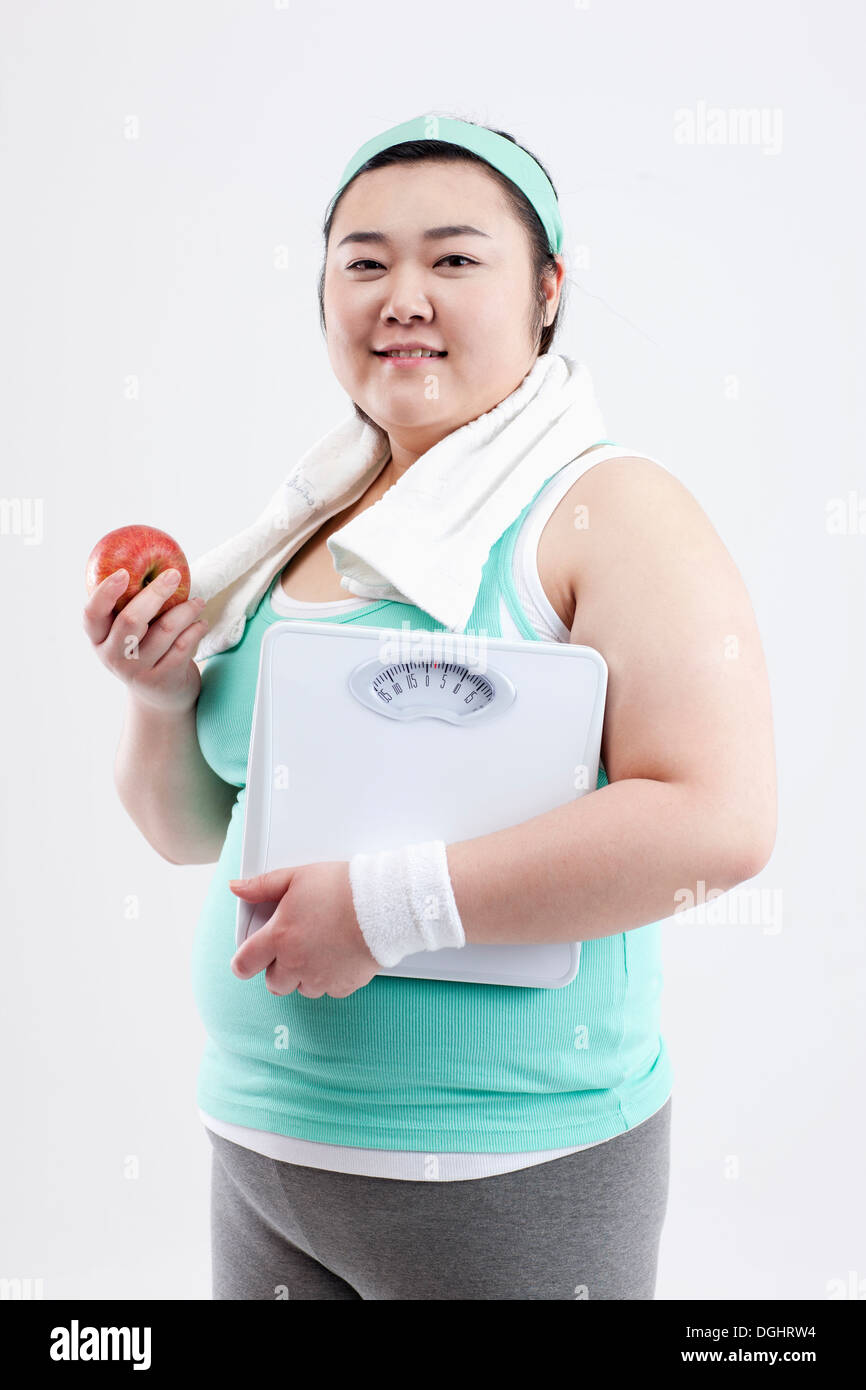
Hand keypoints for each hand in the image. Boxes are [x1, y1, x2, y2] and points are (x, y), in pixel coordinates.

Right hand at [83, 566, 208, 714]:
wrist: (159, 698)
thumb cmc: (143, 650)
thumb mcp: (126, 634)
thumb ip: (129, 605)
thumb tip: (147, 560)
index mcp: (99, 638)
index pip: (92, 614)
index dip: (105, 593)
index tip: (123, 573)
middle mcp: (113, 656)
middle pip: (131, 620)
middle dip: (155, 593)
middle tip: (175, 575)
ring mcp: (137, 671)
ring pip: (164, 631)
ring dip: (185, 610)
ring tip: (198, 602)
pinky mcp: (162, 680)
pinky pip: (183, 646)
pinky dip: (195, 629)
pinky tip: (201, 622)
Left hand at [228, 861, 379, 998]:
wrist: (382, 904)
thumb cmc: (342, 888)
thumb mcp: (296, 877)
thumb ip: (262, 885)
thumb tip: (237, 887)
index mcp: (279, 937)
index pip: (244, 964)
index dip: (242, 963)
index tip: (248, 958)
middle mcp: (296, 963)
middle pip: (273, 984)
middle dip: (278, 969)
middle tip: (292, 948)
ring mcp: (320, 977)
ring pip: (302, 989)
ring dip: (304, 975)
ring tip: (319, 949)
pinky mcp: (344, 985)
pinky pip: (329, 991)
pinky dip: (330, 979)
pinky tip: (337, 957)